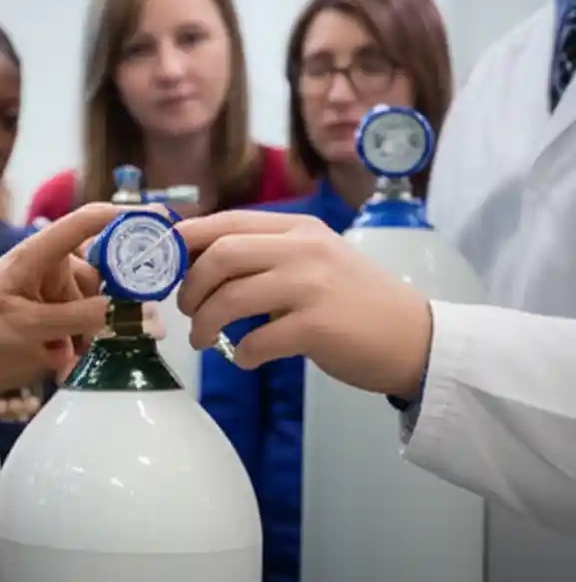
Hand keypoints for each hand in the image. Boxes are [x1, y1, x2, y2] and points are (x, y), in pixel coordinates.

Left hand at [0, 203, 165, 396]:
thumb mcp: (29, 325)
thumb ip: (83, 319)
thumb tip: (139, 316)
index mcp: (41, 254)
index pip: (90, 222)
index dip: (127, 217)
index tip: (164, 223)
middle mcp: (48, 268)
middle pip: (99, 277)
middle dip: (109, 308)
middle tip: (128, 334)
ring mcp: (45, 294)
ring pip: (89, 309)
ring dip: (87, 337)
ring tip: (69, 362)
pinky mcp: (42, 319)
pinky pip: (73, 329)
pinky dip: (72, 349)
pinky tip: (60, 369)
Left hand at [173, 210, 431, 398]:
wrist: (416, 337)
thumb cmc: (354, 300)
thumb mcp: (314, 259)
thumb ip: (266, 253)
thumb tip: (198, 261)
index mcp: (297, 228)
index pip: (225, 222)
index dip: (185, 241)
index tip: (164, 265)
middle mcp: (303, 249)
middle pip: (219, 255)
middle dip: (189, 286)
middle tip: (186, 310)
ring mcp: (311, 285)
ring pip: (230, 298)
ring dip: (204, 323)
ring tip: (202, 339)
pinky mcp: (318, 326)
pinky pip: (256, 340)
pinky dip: (241, 354)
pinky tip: (245, 358)